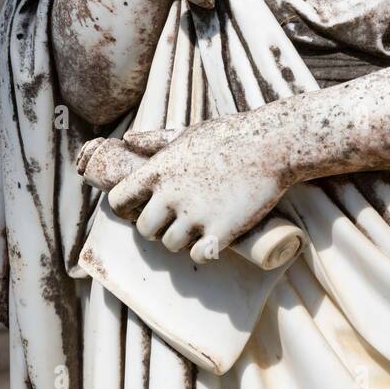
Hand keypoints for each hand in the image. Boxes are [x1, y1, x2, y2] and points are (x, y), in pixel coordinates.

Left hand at [80, 115, 289, 264]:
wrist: (271, 144)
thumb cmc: (229, 135)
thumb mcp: (187, 133)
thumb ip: (154, 140)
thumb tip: (127, 138)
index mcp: (158, 170)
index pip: (118, 200)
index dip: (127, 208)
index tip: (141, 209)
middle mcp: (171, 195)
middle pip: (144, 229)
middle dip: (157, 229)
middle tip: (174, 222)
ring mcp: (195, 215)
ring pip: (170, 245)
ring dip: (182, 240)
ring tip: (197, 228)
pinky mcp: (220, 231)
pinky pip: (198, 255)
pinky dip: (204, 251)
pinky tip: (213, 240)